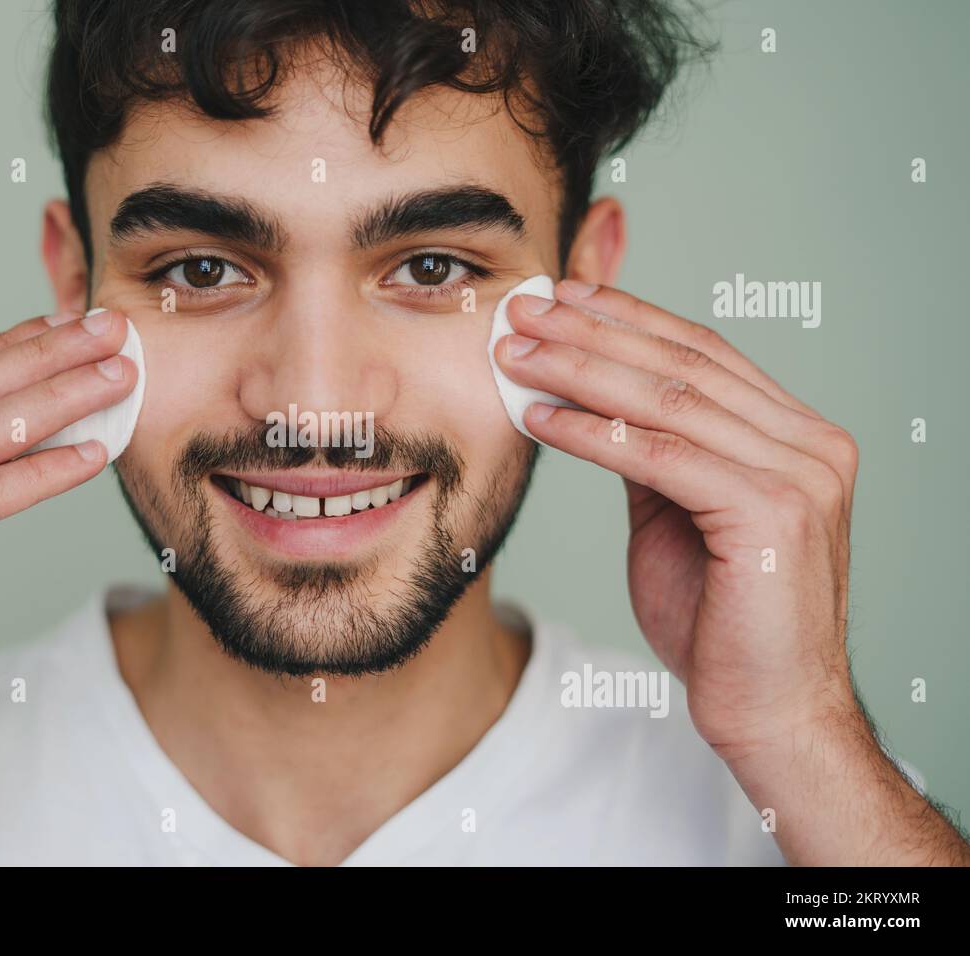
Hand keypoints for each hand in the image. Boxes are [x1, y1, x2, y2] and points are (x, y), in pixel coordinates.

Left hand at [495, 281, 858, 760]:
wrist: (766, 708)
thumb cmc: (721, 620)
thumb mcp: (679, 514)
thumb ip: (654, 453)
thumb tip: (591, 398)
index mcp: (798, 436)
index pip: (703, 354)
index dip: (627, 319)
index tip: (561, 298)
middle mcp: (811, 444)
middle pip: (683, 365)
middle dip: (592, 332)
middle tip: (522, 311)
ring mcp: (800, 475)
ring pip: (668, 400)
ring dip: (579, 370)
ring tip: (515, 354)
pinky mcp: (772, 512)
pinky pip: (660, 456)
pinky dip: (590, 431)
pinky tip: (537, 416)